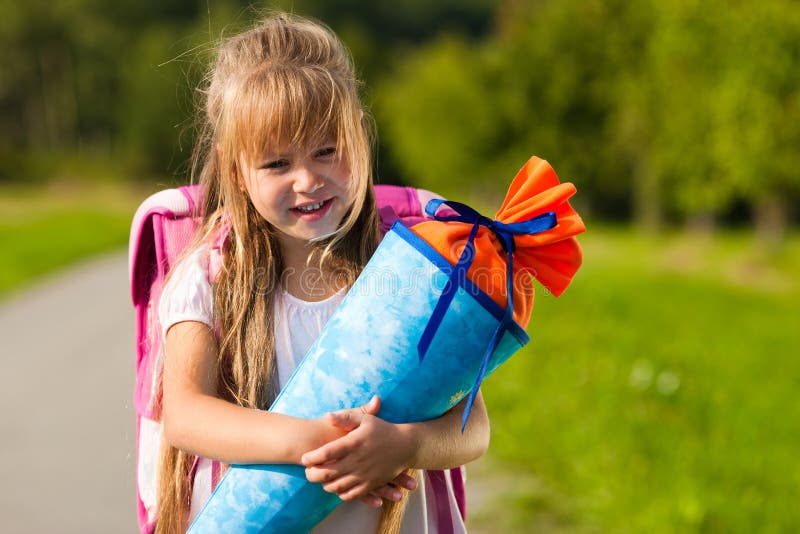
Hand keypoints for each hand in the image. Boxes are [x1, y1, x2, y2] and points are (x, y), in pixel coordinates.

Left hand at [302, 395, 418, 503]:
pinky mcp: (371, 484)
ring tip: (321, 479)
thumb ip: (345, 418)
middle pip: (327, 473)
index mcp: (354, 443)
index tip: (304, 458)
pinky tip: (337, 486)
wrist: (405, 445)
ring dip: (324, 484)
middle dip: (312, 474)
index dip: (311, 457)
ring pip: (336, 486)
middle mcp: (357, 460)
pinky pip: (351, 494)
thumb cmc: (383, 430)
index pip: (326, 452)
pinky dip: (340, 493)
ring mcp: (364, 474)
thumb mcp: (366, 420)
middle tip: (307, 471)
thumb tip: (327, 416)